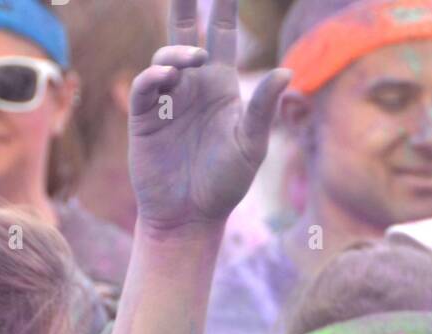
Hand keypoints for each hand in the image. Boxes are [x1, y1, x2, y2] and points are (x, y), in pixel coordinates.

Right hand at [129, 0, 289, 233]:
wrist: (191, 215)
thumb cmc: (225, 183)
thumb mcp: (251, 145)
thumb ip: (263, 108)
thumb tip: (286, 72)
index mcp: (222, 86)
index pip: (223, 35)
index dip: (225, 7)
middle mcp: (193, 84)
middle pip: (186, 29)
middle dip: (185, 1)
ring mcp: (167, 97)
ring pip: (167, 55)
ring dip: (178, 50)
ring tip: (193, 58)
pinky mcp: (145, 116)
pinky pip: (146, 86)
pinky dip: (155, 76)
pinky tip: (168, 75)